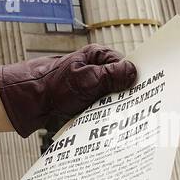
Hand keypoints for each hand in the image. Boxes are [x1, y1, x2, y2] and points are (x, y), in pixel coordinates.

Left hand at [0, 45, 137, 137]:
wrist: (30, 101)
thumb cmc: (54, 86)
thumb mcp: (86, 80)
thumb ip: (111, 76)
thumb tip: (134, 72)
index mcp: (99, 56)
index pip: (128, 65)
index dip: (138, 79)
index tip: (149, 94)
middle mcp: (98, 68)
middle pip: (123, 82)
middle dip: (130, 96)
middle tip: (141, 110)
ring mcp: (93, 83)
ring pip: (115, 96)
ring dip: (119, 107)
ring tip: (129, 119)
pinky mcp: (87, 98)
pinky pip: (104, 105)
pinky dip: (108, 113)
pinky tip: (114, 124)